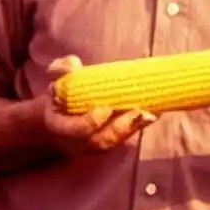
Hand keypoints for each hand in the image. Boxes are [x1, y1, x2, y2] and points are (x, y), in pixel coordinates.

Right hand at [39, 54, 156, 155]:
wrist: (60, 116)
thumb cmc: (59, 94)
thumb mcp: (55, 79)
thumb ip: (60, 69)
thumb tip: (73, 64)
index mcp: (59, 126)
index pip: (76, 130)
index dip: (90, 122)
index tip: (106, 109)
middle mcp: (76, 142)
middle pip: (100, 141)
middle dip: (121, 129)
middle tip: (140, 112)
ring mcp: (93, 145)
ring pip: (114, 142)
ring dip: (134, 129)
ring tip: (151, 113)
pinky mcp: (108, 142)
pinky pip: (122, 138)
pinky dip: (137, 126)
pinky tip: (155, 112)